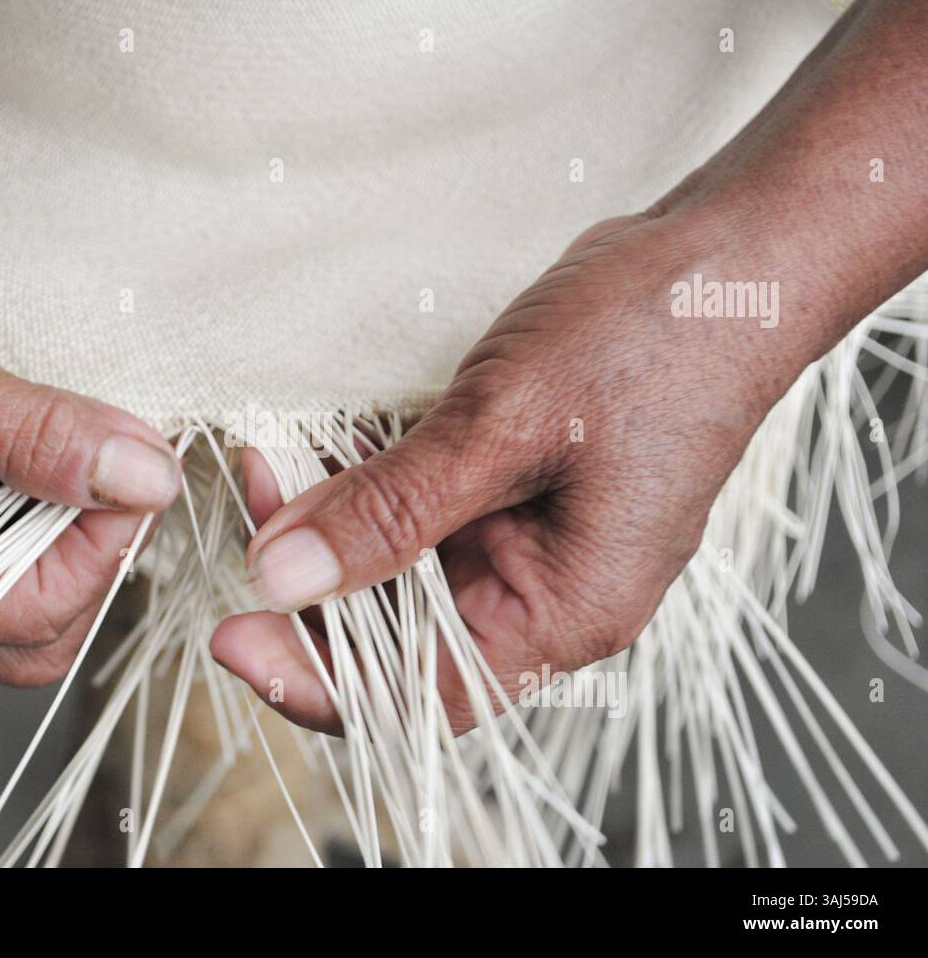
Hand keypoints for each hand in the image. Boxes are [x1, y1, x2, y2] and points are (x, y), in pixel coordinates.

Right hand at [0, 203, 180, 685]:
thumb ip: (44, 439)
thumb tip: (142, 478)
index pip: (27, 614)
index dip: (102, 550)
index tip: (138, 475)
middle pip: (28, 628)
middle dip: (91, 560)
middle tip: (119, 476)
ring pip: (18, 587)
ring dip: (70, 532)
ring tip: (90, 454)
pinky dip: (42, 504)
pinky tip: (54, 448)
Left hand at [211, 213, 801, 732]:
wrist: (728, 261)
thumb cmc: (651, 343)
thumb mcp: (503, 428)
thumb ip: (390, 512)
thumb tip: (280, 577)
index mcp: (563, 611)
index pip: (420, 698)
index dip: (316, 681)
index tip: (230, 637)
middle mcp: (542, 592)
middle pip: (396, 634)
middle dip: (311, 583)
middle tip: (253, 508)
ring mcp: (526, 539)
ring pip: (396, 567)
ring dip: (331, 525)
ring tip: (274, 462)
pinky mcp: (508, 487)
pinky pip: (417, 510)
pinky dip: (365, 483)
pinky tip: (323, 442)